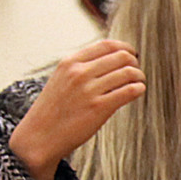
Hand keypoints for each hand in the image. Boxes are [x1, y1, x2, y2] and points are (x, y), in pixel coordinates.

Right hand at [8, 40, 144, 179]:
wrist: (40, 134)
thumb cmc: (53, 110)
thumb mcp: (61, 79)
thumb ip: (81, 68)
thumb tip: (108, 61)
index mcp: (70, 62)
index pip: (106, 45)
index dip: (125, 48)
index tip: (132, 54)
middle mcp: (79, 73)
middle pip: (121, 57)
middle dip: (134, 63)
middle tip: (136, 72)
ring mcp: (89, 90)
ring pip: (128, 73)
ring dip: (139, 77)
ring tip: (139, 83)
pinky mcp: (99, 107)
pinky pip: (129, 91)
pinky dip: (139, 89)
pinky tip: (139, 91)